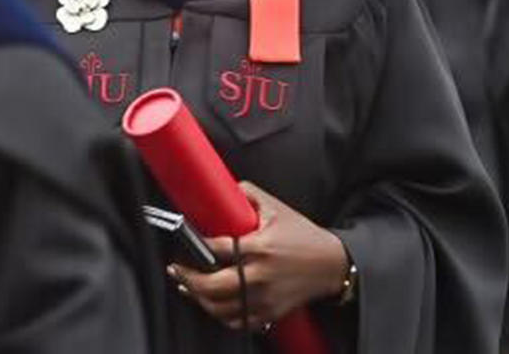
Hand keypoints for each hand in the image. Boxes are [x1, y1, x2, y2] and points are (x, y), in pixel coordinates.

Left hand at [167, 181, 347, 330]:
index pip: (217, 249)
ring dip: (198, 297)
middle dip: (187, 277)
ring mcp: (264, 298)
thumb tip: (225, 187)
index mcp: (260, 247)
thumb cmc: (304, 236)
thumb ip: (249, 195)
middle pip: (212, 285)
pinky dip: (219, 314)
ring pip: (219, 308)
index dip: (196, 246)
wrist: (332, 264)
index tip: (186, 241)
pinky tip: (210, 303)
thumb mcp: (278, 208)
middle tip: (176, 268)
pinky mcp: (269, 313)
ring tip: (187, 285)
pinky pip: (236, 321)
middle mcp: (260, 275)